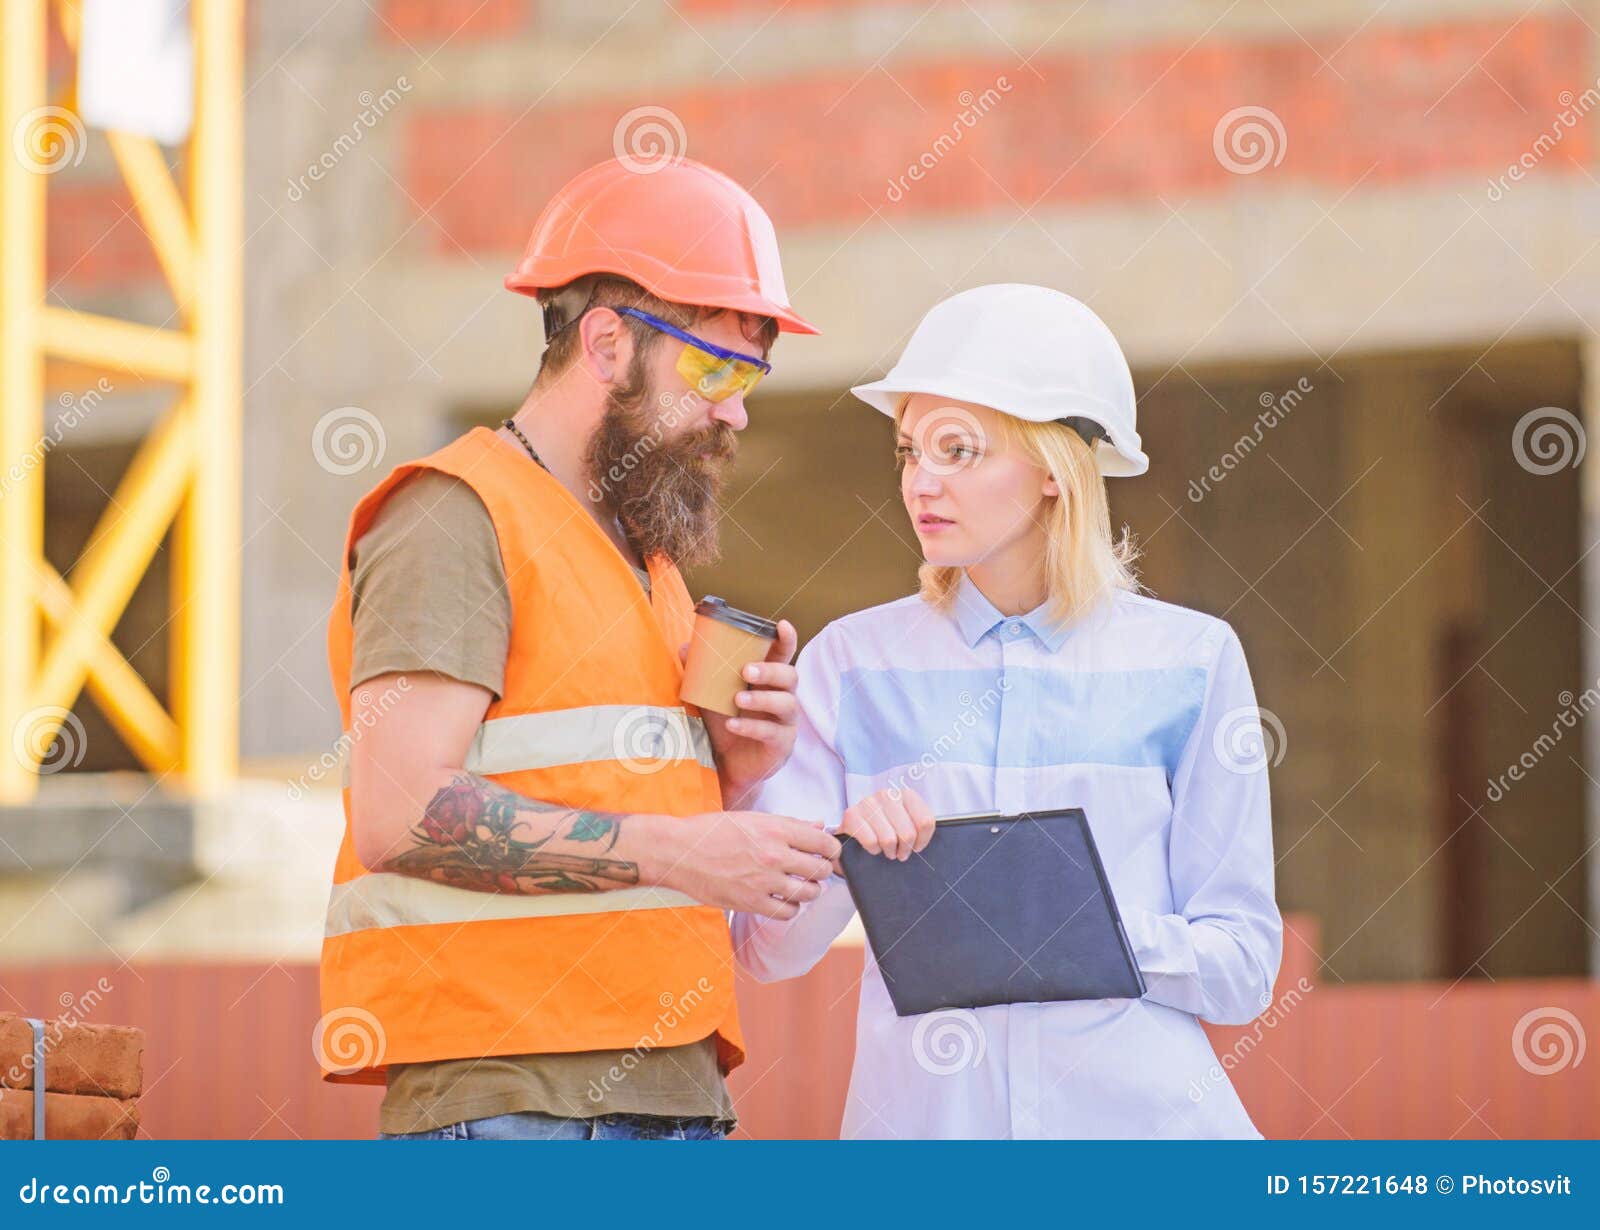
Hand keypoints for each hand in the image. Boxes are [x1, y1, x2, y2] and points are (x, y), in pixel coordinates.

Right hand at [650, 810, 840, 919]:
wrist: (679, 851)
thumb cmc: (712, 831)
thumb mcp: (752, 818)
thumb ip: (789, 824)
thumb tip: (819, 826)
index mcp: (776, 829)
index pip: (824, 842)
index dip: (834, 849)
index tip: (831, 853)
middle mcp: (774, 854)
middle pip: (821, 869)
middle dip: (822, 870)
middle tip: (814, 870)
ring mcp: (764, 880)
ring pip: (809, 893)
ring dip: (808, 891)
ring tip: (799, 886)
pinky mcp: (751, 902)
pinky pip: (787, 912)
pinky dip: (790, 908)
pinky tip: (782, 900)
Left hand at [683, 619, 799, 807]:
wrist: (723, 767)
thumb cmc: (723, 724)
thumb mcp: (709, 696)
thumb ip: (700, 672)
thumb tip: (684, 648)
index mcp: (768, 681)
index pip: (783, 656)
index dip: (786, 640)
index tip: (781, 626)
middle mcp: (782, 698)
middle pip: (790, 676)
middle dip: (770, 671)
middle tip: (746, 670)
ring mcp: (785, 723)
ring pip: (787, 704)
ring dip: (762, 699)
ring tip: (737, 699)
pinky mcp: (781, 746)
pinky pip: (773, 733)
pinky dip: (752, 727)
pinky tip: (733, 724)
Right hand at [837, 786, 935, 866]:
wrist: (855, 827)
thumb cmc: (888, 827)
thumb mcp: (907, 821)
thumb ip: (921, 825)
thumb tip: (937, 835)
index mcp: (905, 794)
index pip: (925, 822)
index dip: (923, 841)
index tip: (918, 847)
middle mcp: (886, 794)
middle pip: (908, 834)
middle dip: (905, 849)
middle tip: (901, 853)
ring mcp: (868, 803)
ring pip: (889, 839)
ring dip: (889, 851)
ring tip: (888, 851)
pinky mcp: (851, 815)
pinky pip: (871, 842)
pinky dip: (873, 850)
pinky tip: (873, 846)